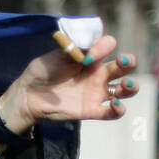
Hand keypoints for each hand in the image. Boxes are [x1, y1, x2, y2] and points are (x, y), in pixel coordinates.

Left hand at [0, 34, 137, 132]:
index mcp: (91, 57)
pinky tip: (115, 105)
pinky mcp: (91, 110)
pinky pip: (112, 113)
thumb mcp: (55, 55)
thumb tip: (88, 45)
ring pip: (125, 89)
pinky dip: (119, 110)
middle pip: (125, 66)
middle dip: (129, 61)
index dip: (104, 47)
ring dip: (131, 86)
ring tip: (125, 85)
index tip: (88, 56)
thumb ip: (73, 48)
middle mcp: (98, 74)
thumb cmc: (41, 72)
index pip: (109, 46)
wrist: (28, 96)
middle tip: (122, 62)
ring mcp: (96, 92)